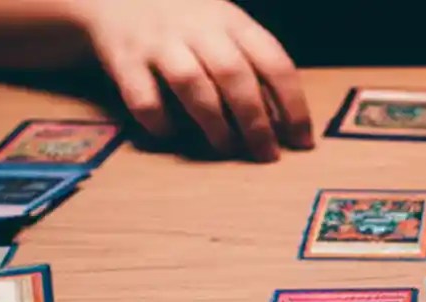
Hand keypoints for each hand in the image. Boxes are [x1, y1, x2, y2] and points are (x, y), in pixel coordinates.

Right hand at [69, 0, 312, 160]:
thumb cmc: (188, 22)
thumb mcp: (227, 27)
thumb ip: (253, 65)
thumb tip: (286, 122)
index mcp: (233, 21)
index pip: (274, 61)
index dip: (294, 105)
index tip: (302, 141)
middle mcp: (198, 28)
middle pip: (234, 74)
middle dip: (255, 121)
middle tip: (267, 155)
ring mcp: (159, 41)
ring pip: (191, 83)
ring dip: (213, 123)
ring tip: (226, 148)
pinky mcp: (123, 59)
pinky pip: (144, 97)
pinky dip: (160, 121)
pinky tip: (171, 133)